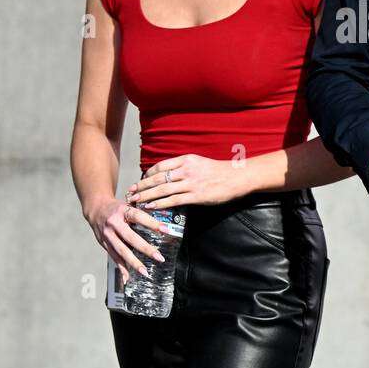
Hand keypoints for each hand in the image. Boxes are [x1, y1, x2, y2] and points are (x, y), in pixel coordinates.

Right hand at [86, 197, 169, 286]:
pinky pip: (113, 257)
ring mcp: (107, 235)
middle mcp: (113, 223)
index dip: (152, 223)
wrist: (96, 208)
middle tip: (159, 257)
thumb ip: (140, 213)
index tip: (165, 230)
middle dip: (146, 248)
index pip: (138, 216)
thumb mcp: (128, 204)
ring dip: (134, 263)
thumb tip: (160, 223)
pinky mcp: (104, 244)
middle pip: (130, 238)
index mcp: (122, 210)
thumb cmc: (117, 207)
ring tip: (145, 272)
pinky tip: (127, 278)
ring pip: (121, 251)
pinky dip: (121, 268)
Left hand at [127, 154, 245, 207]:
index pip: (161, 166)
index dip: (147, 175)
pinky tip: (151, 207)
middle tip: (130, 193)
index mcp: (186, 160)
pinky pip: (173, 200)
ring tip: (136, 201)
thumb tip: (170, 175)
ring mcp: (191, 183)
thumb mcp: (200, 163)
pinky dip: (160, 204)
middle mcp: (186, 170)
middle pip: (158, 178)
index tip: (139, 181)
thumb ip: (185, 167)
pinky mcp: (196, 196)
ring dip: (146, 196)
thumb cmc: (220, 171)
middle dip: (141, 186)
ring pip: (162, 190)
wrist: (238, 177)